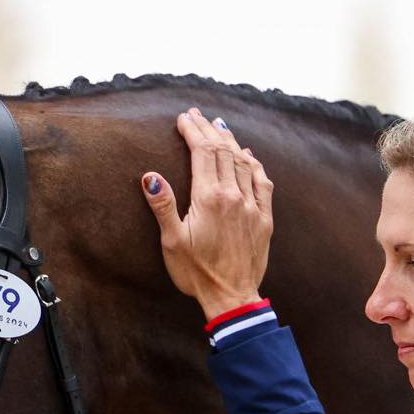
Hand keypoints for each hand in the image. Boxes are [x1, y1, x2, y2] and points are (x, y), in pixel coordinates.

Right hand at [141, 106, 274, 317]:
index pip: (202, 151)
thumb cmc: (198, 274)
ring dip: (230, 141)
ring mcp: (252, 206)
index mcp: (209, 198)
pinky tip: (248, 155)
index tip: (183, 118)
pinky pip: (262, 182)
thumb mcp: (172, 242)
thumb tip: (150, 175)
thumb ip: (163, 206)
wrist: (232, 298)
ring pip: (243, 162)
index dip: (193, 130)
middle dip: (209, 129)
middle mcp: (234, 196)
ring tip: (219, 126)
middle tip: (197, 115)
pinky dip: (254, 164)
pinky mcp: (264, 219)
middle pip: (222, 151)